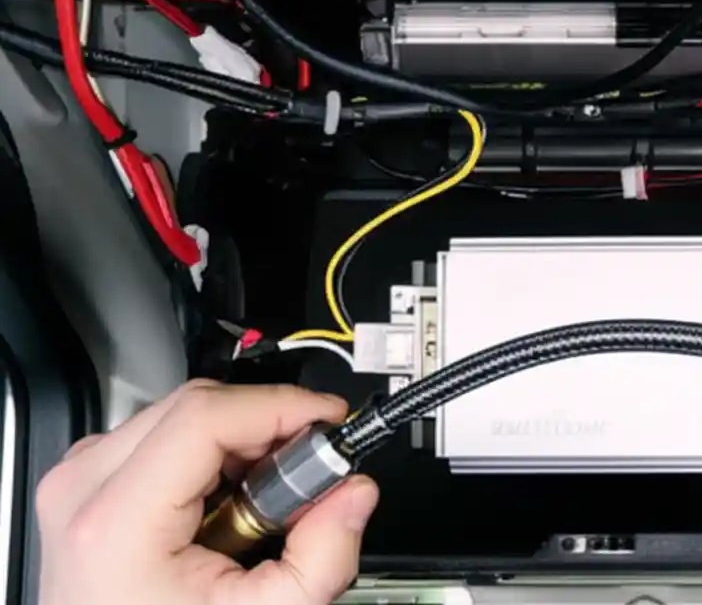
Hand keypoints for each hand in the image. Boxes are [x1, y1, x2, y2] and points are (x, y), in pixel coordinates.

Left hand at [37, 380, 378, 604]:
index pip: (207, 416)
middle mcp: (85, 487)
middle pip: (199, 406)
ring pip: (185, 412)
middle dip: (269, 428)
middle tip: (308, 472)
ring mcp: (82, 478)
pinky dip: (215, 454)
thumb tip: (354, 494)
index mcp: (116, 522)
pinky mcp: (91, 478)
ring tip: (263, 501)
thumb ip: (322, 560)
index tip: (328, 420)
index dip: (281, 406)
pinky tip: (229, 500)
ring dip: (243, 441)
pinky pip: (166, 432)